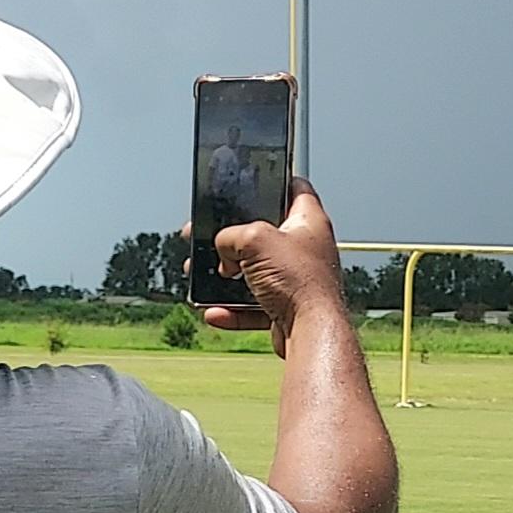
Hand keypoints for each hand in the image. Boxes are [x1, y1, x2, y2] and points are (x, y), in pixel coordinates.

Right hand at [201, 179, 348, 356]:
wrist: (312, 333)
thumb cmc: (298, 281)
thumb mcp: (255, 239)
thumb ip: (231, 235)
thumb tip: (222, 251)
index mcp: (308, 221)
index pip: (293, 187)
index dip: (272, 180)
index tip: (251, 181)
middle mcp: (305, 248)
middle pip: (263, 234)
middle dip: (232, 238)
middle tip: (207, 236)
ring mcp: (296, 279)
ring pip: (254, 272)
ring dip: (226, 277)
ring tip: (201, 276)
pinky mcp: (287, 308)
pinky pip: (253, 306)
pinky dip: (233, 310)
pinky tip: (214, 312)